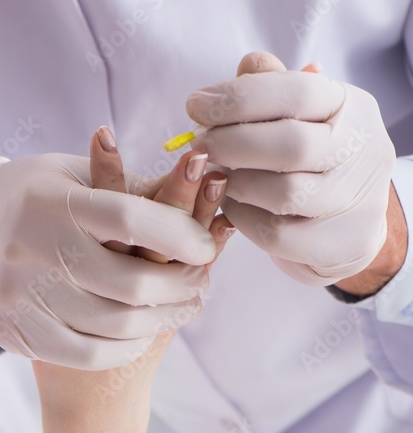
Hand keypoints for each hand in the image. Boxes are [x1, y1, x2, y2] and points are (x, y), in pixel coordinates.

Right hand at [0, 149, 217, 369]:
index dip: (180, 236)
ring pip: (112, 324)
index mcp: (52, 200)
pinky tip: (140, 333)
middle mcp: (30, 248)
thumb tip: (206, 190)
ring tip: (180, 308)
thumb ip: (132, 188)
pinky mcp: (11, 330)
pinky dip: (124, 348)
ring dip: (160, 320)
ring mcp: (17, 295)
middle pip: (128, 282)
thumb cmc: (38, 196)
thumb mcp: (75, 175)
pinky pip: (85, 354)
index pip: (131, 220)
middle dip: (179, 287)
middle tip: (199, 283)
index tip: (205, 247)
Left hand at [186, 51, 397, 286]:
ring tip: (218, 177)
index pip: (297, 92)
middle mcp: (360, 150)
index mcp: (350, 107)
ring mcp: (353, 199)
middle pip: (291, 144)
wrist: (344, 223)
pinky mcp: (337, 242)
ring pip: (283, 194)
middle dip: (231, 143)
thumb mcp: (298, 116)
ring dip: (236, 184)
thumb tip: (247, 65)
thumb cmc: (310, 160)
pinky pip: (275, 234)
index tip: (195, 106)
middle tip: (198, 145)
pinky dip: (243, 219)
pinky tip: (232, 206)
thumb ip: (271, 90)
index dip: (239, 98)